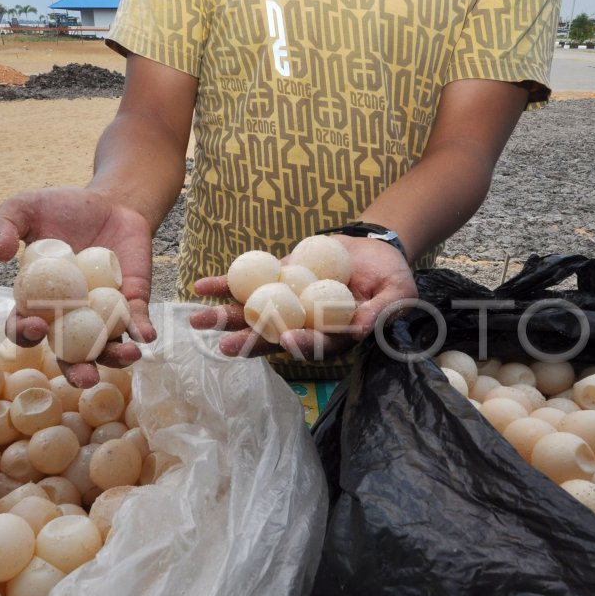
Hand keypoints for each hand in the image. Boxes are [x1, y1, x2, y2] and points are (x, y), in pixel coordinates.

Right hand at [0, 188, 155, 387]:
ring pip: (106, 347)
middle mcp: (68, 317)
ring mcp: (102, 313)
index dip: (24, 333)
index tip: (33, 326)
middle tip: (85, 376)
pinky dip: (142, 330)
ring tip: (127, 357)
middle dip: (76, 370)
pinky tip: (147, 336)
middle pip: (68, 353)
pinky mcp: (132, 301)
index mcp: (36, 301)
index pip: (24, 327)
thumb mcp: (25, 208)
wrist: (110, 201)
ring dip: (116, 359)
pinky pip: (136, 321)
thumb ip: (3, 224)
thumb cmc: (61, 208)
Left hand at [189, 236, 416, 359]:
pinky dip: (225, 284)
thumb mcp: (397, 294)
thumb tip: (362, 330)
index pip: (316, 343)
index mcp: (334, 336)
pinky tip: (202, 285)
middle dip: (248, 341)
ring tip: (197, 319)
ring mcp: (286, 303)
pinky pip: (247, 283)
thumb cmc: (391, 277)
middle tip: (223, 346)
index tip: (287, 340)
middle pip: (274, 336)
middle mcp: (304, 325)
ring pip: (252, 313)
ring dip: (225, 316)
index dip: (302, 343)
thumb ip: (380, 313)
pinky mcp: (275, 281)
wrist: (373, 249)